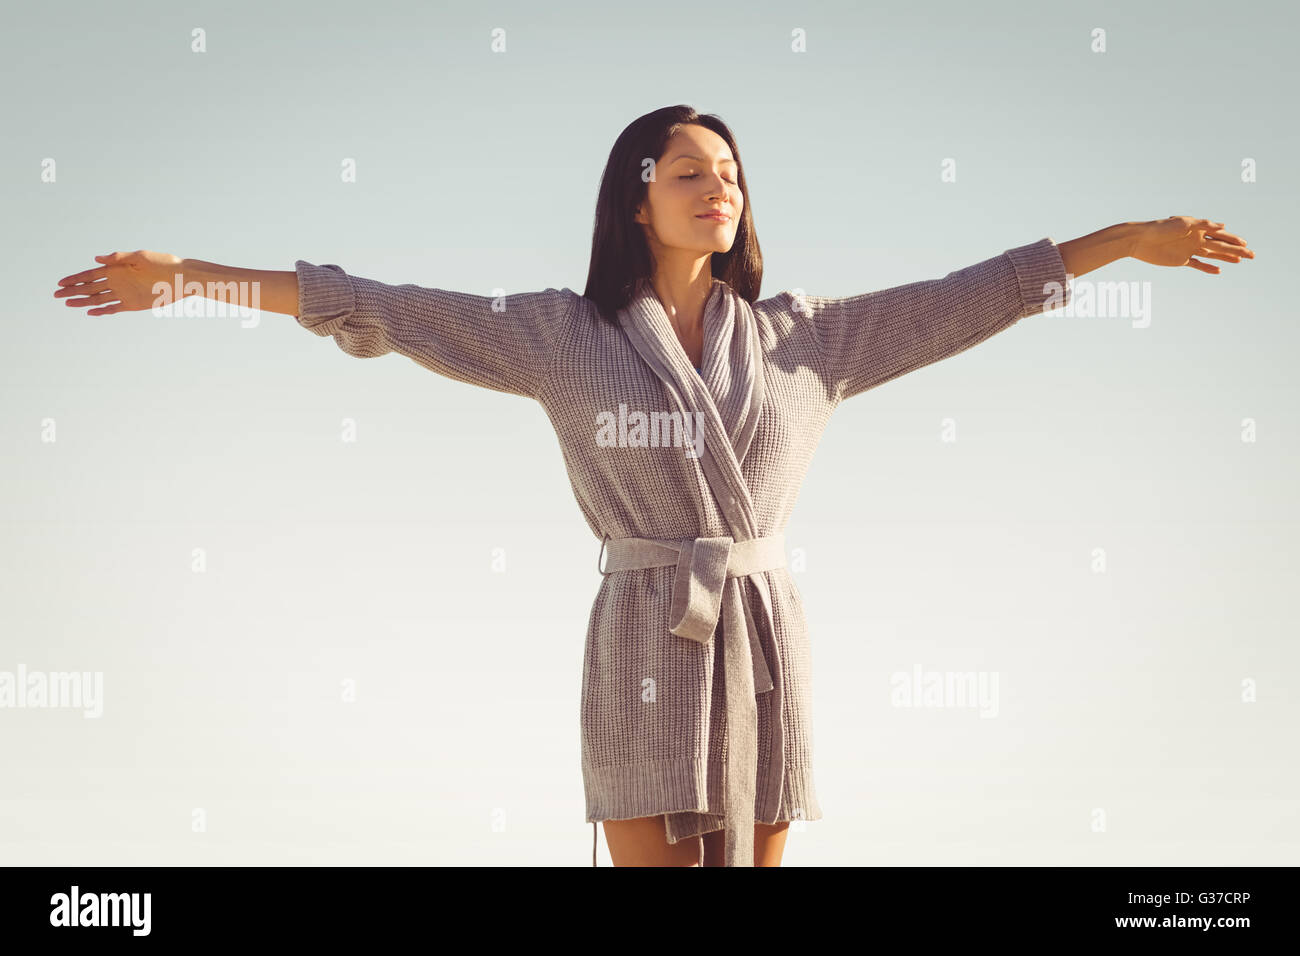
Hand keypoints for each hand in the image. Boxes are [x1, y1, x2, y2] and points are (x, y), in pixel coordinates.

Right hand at [53, 249, 183, 314]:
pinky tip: (89, 312)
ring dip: (83, 301)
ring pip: (98, 299)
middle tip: (57, 295)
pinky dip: (102, 311)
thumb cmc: (163, 263)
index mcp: (116, 268)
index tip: (60, 283)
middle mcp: (118, 281)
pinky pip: (113, 308)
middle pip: (90, 287)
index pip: (90, 274)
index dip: (75, 279)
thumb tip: (97, 258)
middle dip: (73, 290)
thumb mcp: (140, 257)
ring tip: (68, 304)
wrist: (181, 278)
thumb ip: (119, 258)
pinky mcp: (133, 304)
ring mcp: (124, 293)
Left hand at [1129, 217, 1253, 273]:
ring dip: (1226, 258)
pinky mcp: (1180, 260)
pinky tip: (1219, 270)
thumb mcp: (1183, 223)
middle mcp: (1196, 239)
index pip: (1220, 235)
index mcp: (1198, 229)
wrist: (1139, 240)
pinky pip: (1198, 264)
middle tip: (1252, 255)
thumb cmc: (1160, 228)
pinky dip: (1208, 267)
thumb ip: (1203, 225)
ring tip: (1240, 261)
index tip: (1246, 244)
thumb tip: (1223, 225)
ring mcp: (1189, 250)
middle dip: (1235, 250)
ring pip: (1212, 255)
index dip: (1234, 239)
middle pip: (1220, 245)